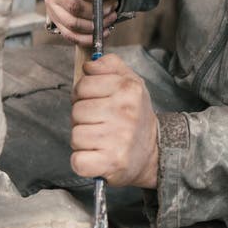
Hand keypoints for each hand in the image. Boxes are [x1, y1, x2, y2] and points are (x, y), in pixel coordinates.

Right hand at [42, 0, 128, 44]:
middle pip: (73, 6)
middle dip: (96, 13)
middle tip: (112, 9)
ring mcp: (50, 1)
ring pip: (70, 22)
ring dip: (93, 26)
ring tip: (109, 20)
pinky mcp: (54, 15)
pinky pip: (68, 33)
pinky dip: (85, 38)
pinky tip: (99, 33)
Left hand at [70, 53, 157, 187]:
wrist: (152, 152)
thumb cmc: (135, 115)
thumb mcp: (130, 81)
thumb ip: (110, 64)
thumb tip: (88, 65)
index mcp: (129, 89)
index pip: (83, 85)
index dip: (83, 93)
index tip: (94, 100)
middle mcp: (126, 112)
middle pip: (77, 111)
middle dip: (83, 118)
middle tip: (99, 122)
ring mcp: (119, 139)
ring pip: (75, 135)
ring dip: (83, 139)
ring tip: (99, 138)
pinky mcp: (111, 163)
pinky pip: (78, 161)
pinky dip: (82, 161)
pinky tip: (96, 155)